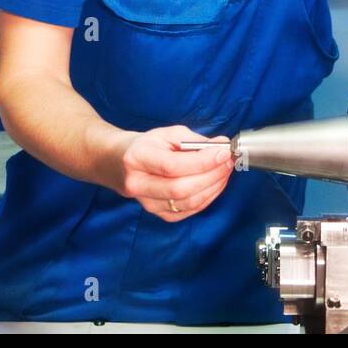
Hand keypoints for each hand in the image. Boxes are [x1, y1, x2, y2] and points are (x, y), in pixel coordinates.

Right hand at [117, 125, 233, 222]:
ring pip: (187, 202)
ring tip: (225, 171)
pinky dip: (208, 198)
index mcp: (137, 159)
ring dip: (213, 187)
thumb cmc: (147, 145)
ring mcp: (147, 203)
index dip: (202, 161)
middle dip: (211, 175)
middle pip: (181, 188)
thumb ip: (194, 140)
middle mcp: (138, 184)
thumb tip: (221, 145)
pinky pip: (189, 210)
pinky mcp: (158, 214)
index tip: (223, 152)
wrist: (119, 164)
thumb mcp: (167, 134)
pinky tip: (216, 184)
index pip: (173, 166)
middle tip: (228, 161)